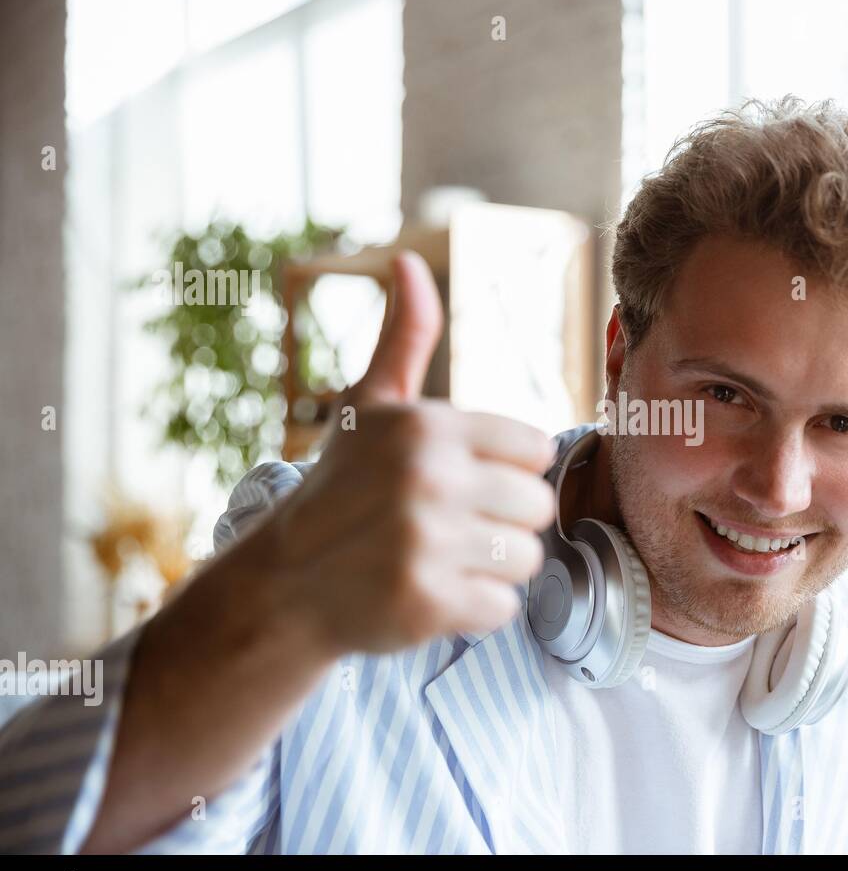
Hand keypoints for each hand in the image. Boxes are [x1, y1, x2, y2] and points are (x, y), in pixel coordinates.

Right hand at [252, 252, 555, 656]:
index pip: (535, 449)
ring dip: (492, 567)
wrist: (286, 585)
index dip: (506, 469)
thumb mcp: (370, 407)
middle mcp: (430, 480)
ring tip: (442, 559)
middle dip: (503, 521)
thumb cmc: (340, 489)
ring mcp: (428, 544)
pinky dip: (474, 609)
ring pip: (526, 558)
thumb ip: (405, 338)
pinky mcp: (427, 603)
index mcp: (428, 428)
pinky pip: (502, 608)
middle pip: (538, 506)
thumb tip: (409, 261)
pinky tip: (431, 593)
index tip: (464, 481)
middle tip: (451, 527)